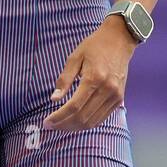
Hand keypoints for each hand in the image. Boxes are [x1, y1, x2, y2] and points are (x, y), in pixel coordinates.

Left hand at [42, 15, 138, 131]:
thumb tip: (54, 99)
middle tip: (50, 125)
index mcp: (94, 78)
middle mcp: (107, 89)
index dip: (58, 117)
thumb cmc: (94, 46)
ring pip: (92, 121)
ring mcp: (115, 96)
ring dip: (74, 127)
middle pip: (82, 117)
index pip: (73, 106)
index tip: (46, 122)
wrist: (119, 39)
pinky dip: (87, 123)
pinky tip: (75, 121)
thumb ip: (64, 79)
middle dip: (64, 125)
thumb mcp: (75, 57)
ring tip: (60, 125)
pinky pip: (101, 118)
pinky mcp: (119, 99)